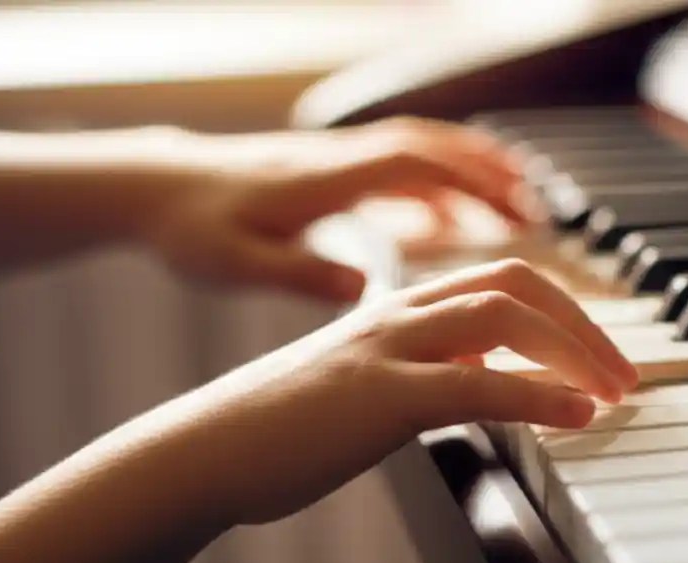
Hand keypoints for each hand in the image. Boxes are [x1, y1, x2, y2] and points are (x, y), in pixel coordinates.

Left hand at [147, 118, 546, 302]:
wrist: (150, 187)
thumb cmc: (190, 226)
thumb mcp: (237, 261)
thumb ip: (301, 273)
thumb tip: (364, 288)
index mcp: (323, 180)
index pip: (415, 164)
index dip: (472, 185)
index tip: (516, 214)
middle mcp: (340, 160)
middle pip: (433, 149)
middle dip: (490, 175)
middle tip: (536, 213)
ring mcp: (340, 162)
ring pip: (423, 152)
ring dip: (473, 174)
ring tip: (518, 209)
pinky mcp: (335, 174)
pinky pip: (403, 168)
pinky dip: (441, 186)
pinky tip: (455, 221)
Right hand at [187, 259, 636, 525]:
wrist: (206, 452)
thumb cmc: (283, 427)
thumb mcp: (366, 385)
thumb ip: (422, 371)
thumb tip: (479, 380)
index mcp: (398, 306)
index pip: (502, 279)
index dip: (565, 308)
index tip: (600, 350)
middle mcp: (399, 313)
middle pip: (518, 283)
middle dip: (586, 322)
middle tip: (627, 373)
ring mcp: (388, 349)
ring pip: (506, 317)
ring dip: (577, 351)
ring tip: (616, 391)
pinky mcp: (380, 396)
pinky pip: (479, 383)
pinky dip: (540, 395)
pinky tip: (578, 415)